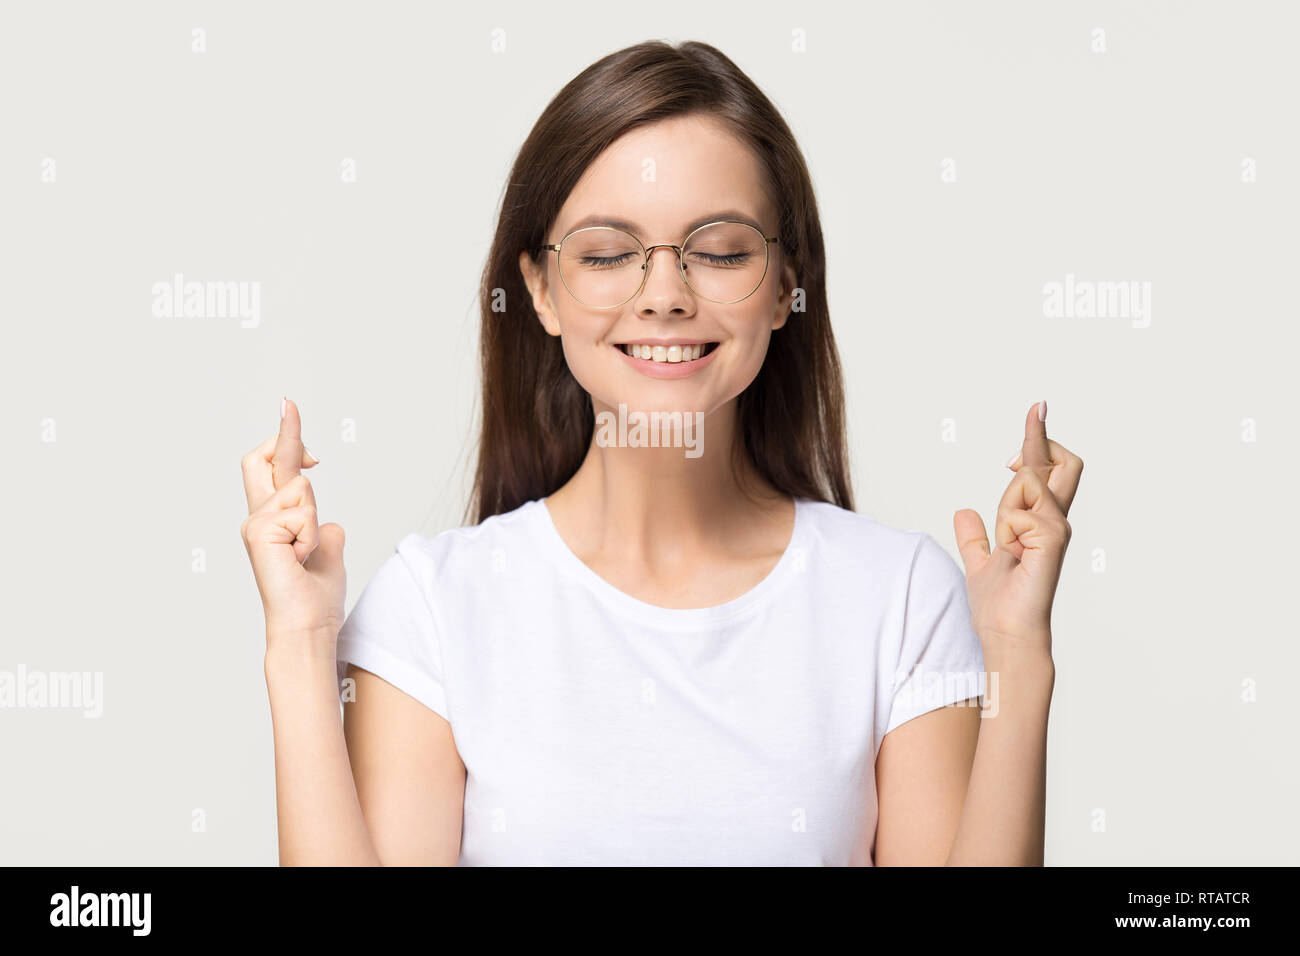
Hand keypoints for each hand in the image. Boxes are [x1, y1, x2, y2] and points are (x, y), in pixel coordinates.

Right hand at [240, 397, 346, 655]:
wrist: (307, 626)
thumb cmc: (315, 597)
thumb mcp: (326, 553)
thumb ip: (324, 532)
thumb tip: (330, 524)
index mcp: (272, 521)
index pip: (271, 468)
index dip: (284, 439)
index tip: (291, 412)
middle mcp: (257, 518)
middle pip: (261, 458)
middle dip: (285, 431)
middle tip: (289, 401)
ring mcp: (255, 524)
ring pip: (301, 489)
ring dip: (316, 520)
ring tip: (306, 554)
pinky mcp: (260, 532)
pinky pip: (304, 511)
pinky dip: (312, 535)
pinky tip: (300, 560)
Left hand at [952, 401, 1082, 657]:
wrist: (1005, 633)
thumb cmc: (998, 606)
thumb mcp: (979, 562)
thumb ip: (974, 537)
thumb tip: (963, 513)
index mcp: (1039, 524)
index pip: (1047, 471)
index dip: (1038, 439)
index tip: (1035, 409)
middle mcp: (1055, 521)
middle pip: (1063, 462)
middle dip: (1039, 438)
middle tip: (1032, 413)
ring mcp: (1057, 529)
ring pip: (1027, 480)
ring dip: (1006, 504)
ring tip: (1006, 541)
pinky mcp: (1053, 539)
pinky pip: (1020, 509)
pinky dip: (1006, 526)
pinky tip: (1012, 551)